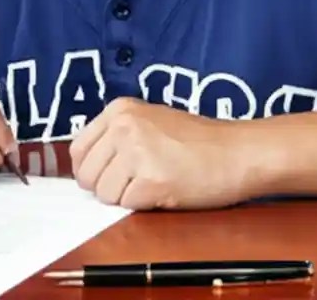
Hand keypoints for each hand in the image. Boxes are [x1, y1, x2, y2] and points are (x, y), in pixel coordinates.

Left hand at [69, 97, 258, 209]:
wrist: (239, 152)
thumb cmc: (200, 141)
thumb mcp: (151, 121)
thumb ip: (117, 136)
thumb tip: (87, 166)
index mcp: (120, 110)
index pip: (78, 150)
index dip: (89, 171)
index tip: (105, 177)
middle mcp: (124, 127)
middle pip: (87, 176)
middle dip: (106, 188)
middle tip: (134, 185)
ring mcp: (137, 152)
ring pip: (105, 194)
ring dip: (126, 198)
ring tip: (154, 184)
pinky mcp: (153, 180)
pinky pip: (128, 206)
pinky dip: (145, 206)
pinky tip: (166, 191)